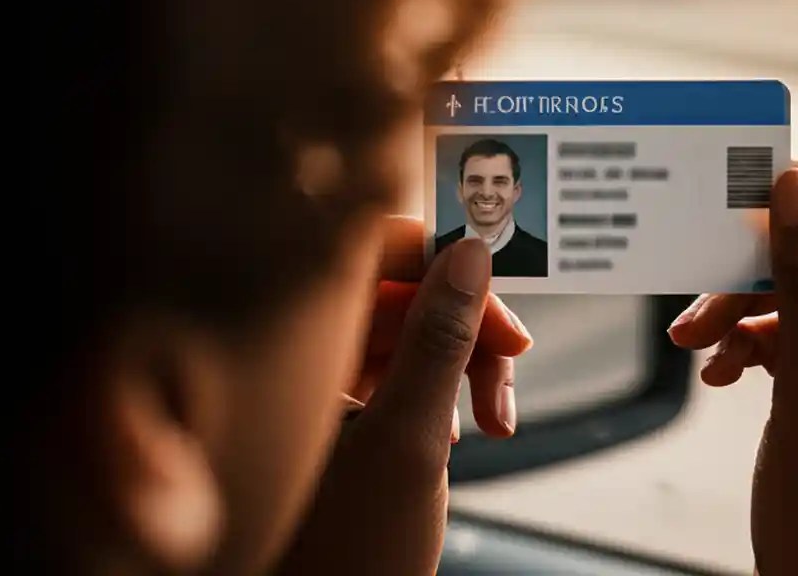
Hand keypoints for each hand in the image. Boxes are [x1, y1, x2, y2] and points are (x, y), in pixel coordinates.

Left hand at [279, 217, 530, 575]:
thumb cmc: (343, 556)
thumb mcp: (408, 439)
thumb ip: (440, 338)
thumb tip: (471, 255)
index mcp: (291, 341)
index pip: (377, 252)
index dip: (449, 269)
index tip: (502, 309)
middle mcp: (297, 352)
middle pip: (404, 294)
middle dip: (468, 332)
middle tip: (506, 381)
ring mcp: (317, 385)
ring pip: (410, 335)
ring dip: (462, 368)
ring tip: (492, 419)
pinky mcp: (337, 417)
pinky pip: (398, 374)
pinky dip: (439, 396)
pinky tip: (456, 433)